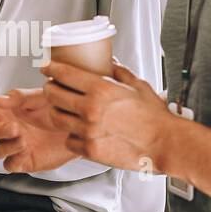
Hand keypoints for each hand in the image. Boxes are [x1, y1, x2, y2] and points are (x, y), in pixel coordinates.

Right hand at [0, 89, 76, 172]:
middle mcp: (10, 128)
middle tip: (15, 127)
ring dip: (5, 145)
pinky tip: (25, 151)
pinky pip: (8, 165)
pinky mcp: (24, 162)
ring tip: (24, 139)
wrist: (82, 129)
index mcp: (10, 110)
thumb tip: (0, 99)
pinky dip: (13, 159)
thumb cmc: (61, 110)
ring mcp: (15, 146)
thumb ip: (21, 97)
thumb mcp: (43, 97)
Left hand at [40, 60, 170, 171]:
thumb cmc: (155, 116)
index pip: (64, 74)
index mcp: (101, 89)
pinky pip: (69, 140)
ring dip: (56, 111)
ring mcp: (88, 130)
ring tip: (62, 109)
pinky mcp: (89, 149)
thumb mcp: (138, 85)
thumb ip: (119, 71)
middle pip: (53, 95)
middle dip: (49, 88)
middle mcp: (91, 109)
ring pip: (56, 117)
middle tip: (52, 87)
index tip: (46, 67)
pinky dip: (71, 135)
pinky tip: (78, 131)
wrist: (164, 143)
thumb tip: (109, 62)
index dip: (50, 68)